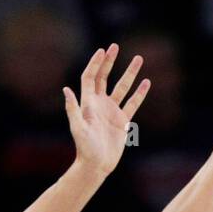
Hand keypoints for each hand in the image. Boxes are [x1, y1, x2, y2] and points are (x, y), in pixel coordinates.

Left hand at [63, 44, 149, 175]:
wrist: (96, 165)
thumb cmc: (85, 148)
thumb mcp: (78, 128)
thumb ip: (73, 109)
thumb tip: (66, 90)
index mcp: (88, 103)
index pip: (91, 78)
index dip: (95, 64)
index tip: (102, 51)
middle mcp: (100, 104)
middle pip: (104, 77)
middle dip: (109, 62)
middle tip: (115, 46)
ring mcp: (112, 111)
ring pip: (122, 87)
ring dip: (130, 73)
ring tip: (139, 58)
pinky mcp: (122, 120)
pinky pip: (133, 103)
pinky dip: (140, 93)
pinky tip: (146, 82)